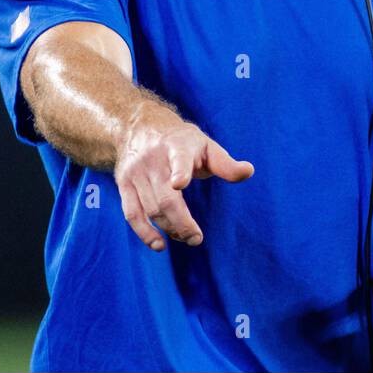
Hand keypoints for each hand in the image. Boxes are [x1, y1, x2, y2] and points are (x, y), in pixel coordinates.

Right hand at [114, 107, 253, 250]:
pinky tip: (159, 244)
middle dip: (181, 222)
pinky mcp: (123, 184)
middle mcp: (153, 159)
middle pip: (165, 197)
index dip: (180, 171)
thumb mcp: (205, 146)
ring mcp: (135, 172)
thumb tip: (249, 171)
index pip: (178, 159)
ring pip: (150, 209)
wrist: (139, 127)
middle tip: (196, 238)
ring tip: (186, 237)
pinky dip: (144, 232)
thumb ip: (225, 164)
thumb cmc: (182, 142)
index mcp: (177, 146)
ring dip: (169, 228)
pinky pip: (131, 214)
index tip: (180, 183)